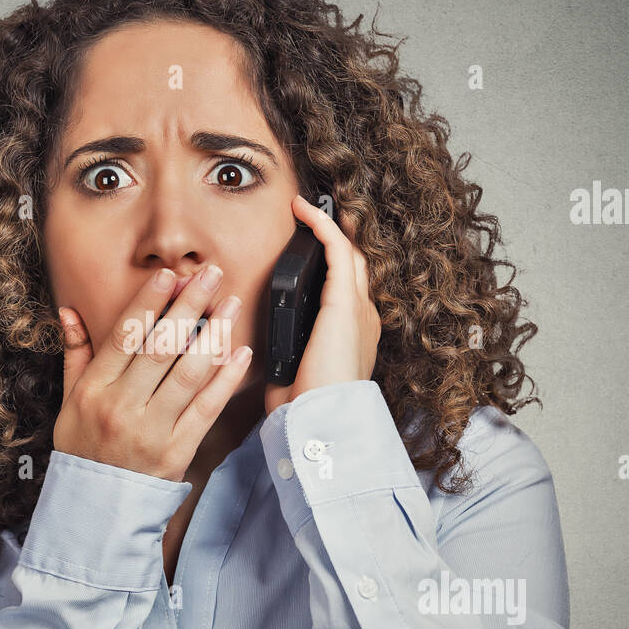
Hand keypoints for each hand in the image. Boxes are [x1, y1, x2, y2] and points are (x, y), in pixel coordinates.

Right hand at [54, 264, 252, 481]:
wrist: (96, 507)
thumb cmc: (84, 447)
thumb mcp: (69, 401)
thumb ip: (75, 355)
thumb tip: (69, 311)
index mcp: (93, 390)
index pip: (124, 335)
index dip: (149, 302)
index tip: (169, 275)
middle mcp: (121, 406)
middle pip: (161, 346)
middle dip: (189, 305)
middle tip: (209, 274)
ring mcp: (151, 429)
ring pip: (188, 373)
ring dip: (213, 334)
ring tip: (230, 305)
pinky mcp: (177, 450)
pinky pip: (206, 408)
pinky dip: (226, 379)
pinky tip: (240, 353)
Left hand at [264, 194, 381, 416]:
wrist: (323, 420)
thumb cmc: (306, 409)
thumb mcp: (295, 376)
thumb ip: (288, 360)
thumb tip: (265, 357)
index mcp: (352, 338)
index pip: (347, 291)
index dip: (332, 266)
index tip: (311, 248)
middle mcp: (363, 319)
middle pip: (355, 267)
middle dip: (338, 240)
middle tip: (314, 217)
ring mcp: (358, 309)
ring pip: (350, 255)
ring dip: (329, 228)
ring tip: (306, 208)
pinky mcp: (345, 302)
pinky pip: (337, 251)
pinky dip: (322, 226)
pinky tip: (303, 210)